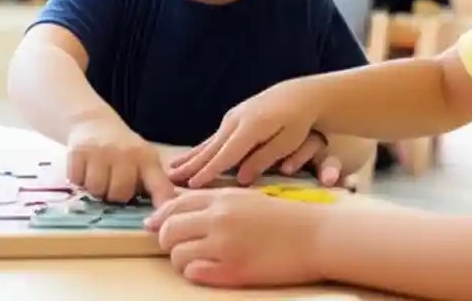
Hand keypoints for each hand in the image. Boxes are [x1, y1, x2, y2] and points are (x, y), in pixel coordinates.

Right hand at [66, 116, 176, 205]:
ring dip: (95, 189)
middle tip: (113, 182)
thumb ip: (153, 184)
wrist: (94, 122)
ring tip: (98, 176)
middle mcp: (127, 154)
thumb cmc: (122, 150)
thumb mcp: (143, 161)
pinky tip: (85, 169)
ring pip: (97, 190)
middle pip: (120, 194)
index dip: (162, 206)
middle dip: (115, 195)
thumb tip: (162, 215)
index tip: (160, 222)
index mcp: (148, 160)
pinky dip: (78, 180)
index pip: (160, 187)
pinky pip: (77, 181)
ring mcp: (102, 151)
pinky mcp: (79, 151)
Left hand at [146, 188, 324, 287]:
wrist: (316, 236)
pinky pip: (194, 273)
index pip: (174, 205)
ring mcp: (225, 245)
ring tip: (199, 260)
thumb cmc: (284, 217)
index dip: (160, 217)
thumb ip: (215, 202)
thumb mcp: (247, 198)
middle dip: (167, 241)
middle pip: (168, 230)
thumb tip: (182, 209)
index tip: (155, 226)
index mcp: (222, 198)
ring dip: (182, 260)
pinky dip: (196, 273)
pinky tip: (210, 269)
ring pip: (177, 255)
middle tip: (179, 247)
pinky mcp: (233, 270)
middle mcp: (219, 218)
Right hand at [170, 131, 343, 187]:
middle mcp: (236, 120)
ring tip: (171, 170)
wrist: (301, 94)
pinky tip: (189, 157)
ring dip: (189, 157)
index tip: (190, 186)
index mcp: (250, 127)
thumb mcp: (288, 142)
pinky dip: (199, 149)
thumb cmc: (299, 122)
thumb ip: (264, 159)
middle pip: (210, 148)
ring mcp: (232, 117)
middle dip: (190, 165)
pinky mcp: (233, 117)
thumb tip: (240, 179)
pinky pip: (214, 137)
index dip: (208, 172)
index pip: (225, 155)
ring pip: (208, 142)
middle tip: (170, 180)